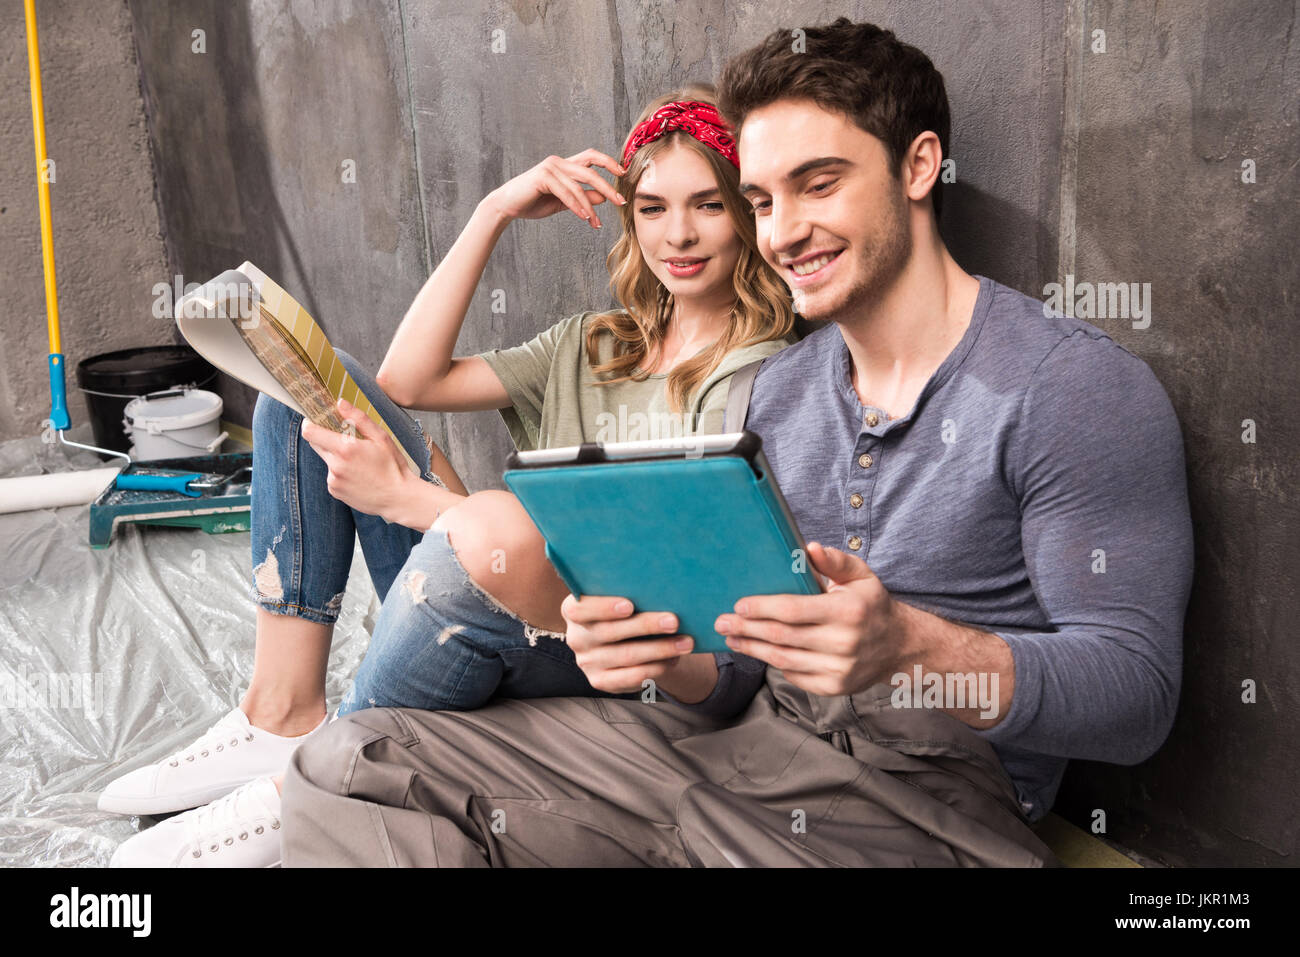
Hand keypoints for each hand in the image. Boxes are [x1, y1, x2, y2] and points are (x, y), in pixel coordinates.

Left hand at [300, 398, 415, 520]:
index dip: (309, 424)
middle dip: (327, 439)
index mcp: (345, 449)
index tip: (313, 421)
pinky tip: (359, 476)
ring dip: (337, 458)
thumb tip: (340, 403)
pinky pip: (332, 476)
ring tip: (360, 464)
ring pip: (327, 461)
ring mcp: (333, 480)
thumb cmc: (393, 467)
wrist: (398, 498)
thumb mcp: (381, 437)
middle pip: (317, 445)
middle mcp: (335, 466)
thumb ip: (358, 418)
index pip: (311, 433)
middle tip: (347, 441)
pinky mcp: (335, 491)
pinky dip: (341, 473)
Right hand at [484, 149, 626, 227]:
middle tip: (621, 202)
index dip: (608, 162)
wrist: (507, 206)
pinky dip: (576, 206)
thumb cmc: (534, 203)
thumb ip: (582, 197)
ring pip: (579, 186)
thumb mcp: (563, 201)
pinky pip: (566, 193)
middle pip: (590, 171)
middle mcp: (558, 162)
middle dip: (608, 187)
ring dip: (590, 207)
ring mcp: (550, 167)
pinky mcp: (543, 177)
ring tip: (596, 222)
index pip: (591, 157)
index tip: (623, 174)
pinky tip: (584, 217)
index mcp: (564, 164)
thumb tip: (604, 197)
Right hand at [560, 594, 694, 693]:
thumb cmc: (629, 608)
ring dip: (660, 649)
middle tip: (674, 621)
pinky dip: (655, 668)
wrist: (628, 640)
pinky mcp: (600, 681)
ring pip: (626, 656)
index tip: (629, 605)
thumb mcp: (623, 596)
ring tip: (685, 642)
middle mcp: (577, 637)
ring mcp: (587, 662)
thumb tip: (663, 585)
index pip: (580, 609)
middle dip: (646, 626)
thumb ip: (631, 590)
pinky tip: (673, 660)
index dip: (603, 607)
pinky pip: (630, 677)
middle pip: (610, 632)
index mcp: (574, 610)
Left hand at [714, 541, 905, 696]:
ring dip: (752, 648)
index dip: (762, 608)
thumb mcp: (860, 575)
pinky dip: (773, 663)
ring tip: (731, 638)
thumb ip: (834, 561)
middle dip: (747, 628)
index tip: (739, 604)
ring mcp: (839, 669)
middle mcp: (844, 642)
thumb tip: (808, 548)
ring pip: (783, 659)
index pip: (793, 610)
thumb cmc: (871, 604)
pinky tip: (757, 651)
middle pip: (782, 636)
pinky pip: (794, 675)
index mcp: (848, 611)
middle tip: (721, 622)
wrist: (899, 646)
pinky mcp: (834, 687)